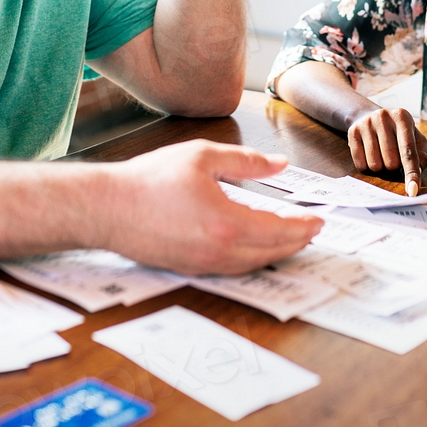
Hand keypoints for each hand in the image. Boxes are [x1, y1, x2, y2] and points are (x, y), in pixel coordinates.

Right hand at [101, 141, 323, 274]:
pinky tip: (255, 248)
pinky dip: (253, 259)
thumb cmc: (150, 180)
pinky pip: (233, 269)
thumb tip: (279, 164)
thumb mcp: (202, 157)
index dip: (303, 226)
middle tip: (312, 232)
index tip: (319, 220)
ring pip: (253, 265)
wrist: (107, 208)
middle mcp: (219, 251)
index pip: (279, 230)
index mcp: (227, 222)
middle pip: (271, 252)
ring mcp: (204, 265)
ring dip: (277, 253)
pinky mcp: (190, 268)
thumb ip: (245, 161)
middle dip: (297, 242)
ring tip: (291, 240)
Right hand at [347, 107, 426, 195]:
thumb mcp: (414, 136)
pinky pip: (360, 164)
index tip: (413, 191)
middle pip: (391, 162)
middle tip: (392, 154)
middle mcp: (383, 116)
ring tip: (381, 153)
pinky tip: (369, 153)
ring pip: (375, 165)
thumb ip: (421, 153)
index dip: (412, 173)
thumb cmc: (397, 131)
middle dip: (394, 166)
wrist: (368, 115)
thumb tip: (418, 171)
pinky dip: (367, 166)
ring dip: (380, 167)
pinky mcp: (352, 132)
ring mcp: (366, 123)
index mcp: (402, 117)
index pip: (408, 151)